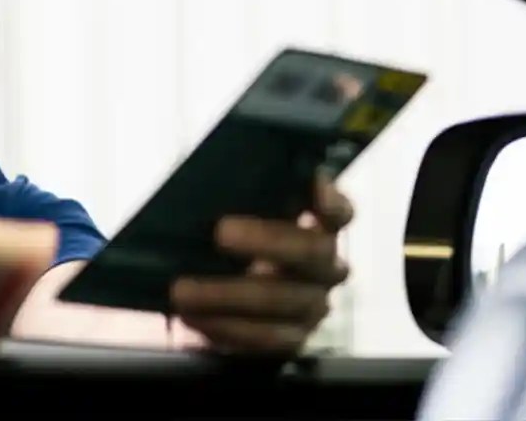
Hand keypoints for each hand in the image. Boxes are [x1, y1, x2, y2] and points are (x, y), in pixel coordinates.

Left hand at [169, 172, 353, 353]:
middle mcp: (326, 266)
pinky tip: (194, 318)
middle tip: (220, 233)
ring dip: (230, 296)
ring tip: (184, 291)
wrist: (223, 298)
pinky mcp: (295, 338)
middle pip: (312, 252)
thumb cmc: (233, 241)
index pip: (340, 212)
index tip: (315, 186)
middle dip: (266, 241)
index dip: (332, 201)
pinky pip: (269, 339)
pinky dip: (228, 328)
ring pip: (286, 301)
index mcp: (320, 228)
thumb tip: (206, 192)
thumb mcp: (238, 216)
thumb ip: (240, 201)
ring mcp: (315, 305)